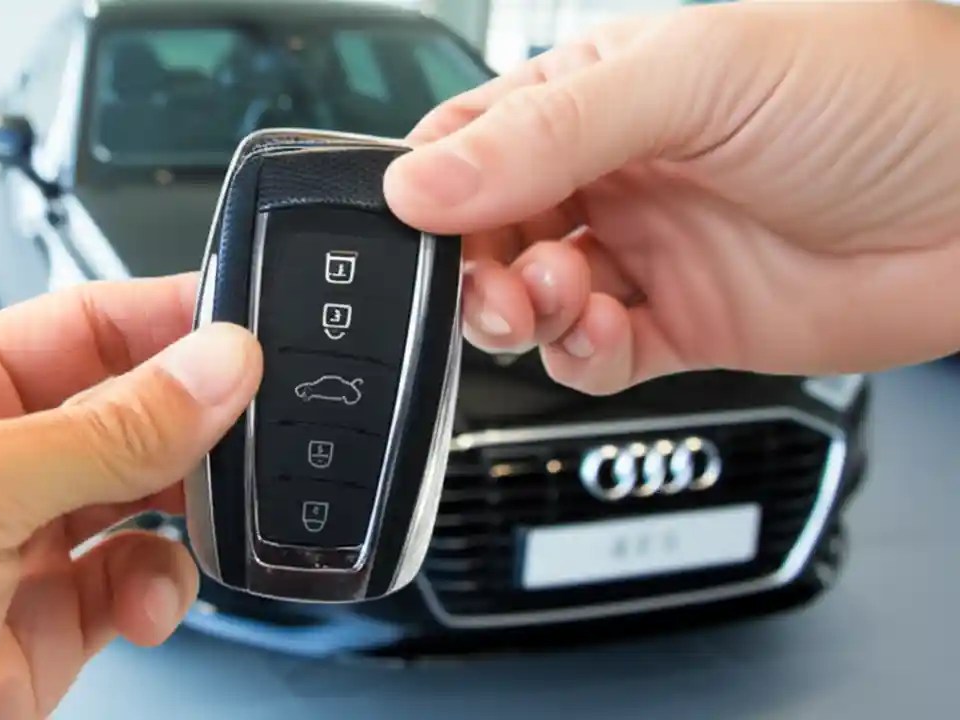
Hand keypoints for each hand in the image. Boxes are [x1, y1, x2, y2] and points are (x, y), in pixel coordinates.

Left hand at [0, 274, 261, 718]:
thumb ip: (100, 430)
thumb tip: (212, 367)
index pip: (79, 326)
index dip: (163, 317)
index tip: (240, 324)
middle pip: (124, 411)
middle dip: (188, 421)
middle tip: (246, 424)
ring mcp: (21, 549)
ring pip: (144, 499)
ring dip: (186, 509)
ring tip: (202, 515)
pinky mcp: (51, 625)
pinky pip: (139, 583)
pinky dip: (165, 589)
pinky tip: (153, 602)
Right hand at [386, 0, 959, 394]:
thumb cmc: (877, 94)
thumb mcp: (694, 80)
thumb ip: (547, 133)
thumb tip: (420, 184)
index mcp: (600, 93)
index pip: (469, 142)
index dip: (432, 190)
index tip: (418, 230)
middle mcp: (614, 173)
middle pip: (487, 234)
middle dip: (471, 268)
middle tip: (493, 287)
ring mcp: (649, 252)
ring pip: (533, 302)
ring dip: (523, 315)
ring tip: (559, 303)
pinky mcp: (685, 325)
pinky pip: (597, 359)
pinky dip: (583, 359)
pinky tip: (609, 334)